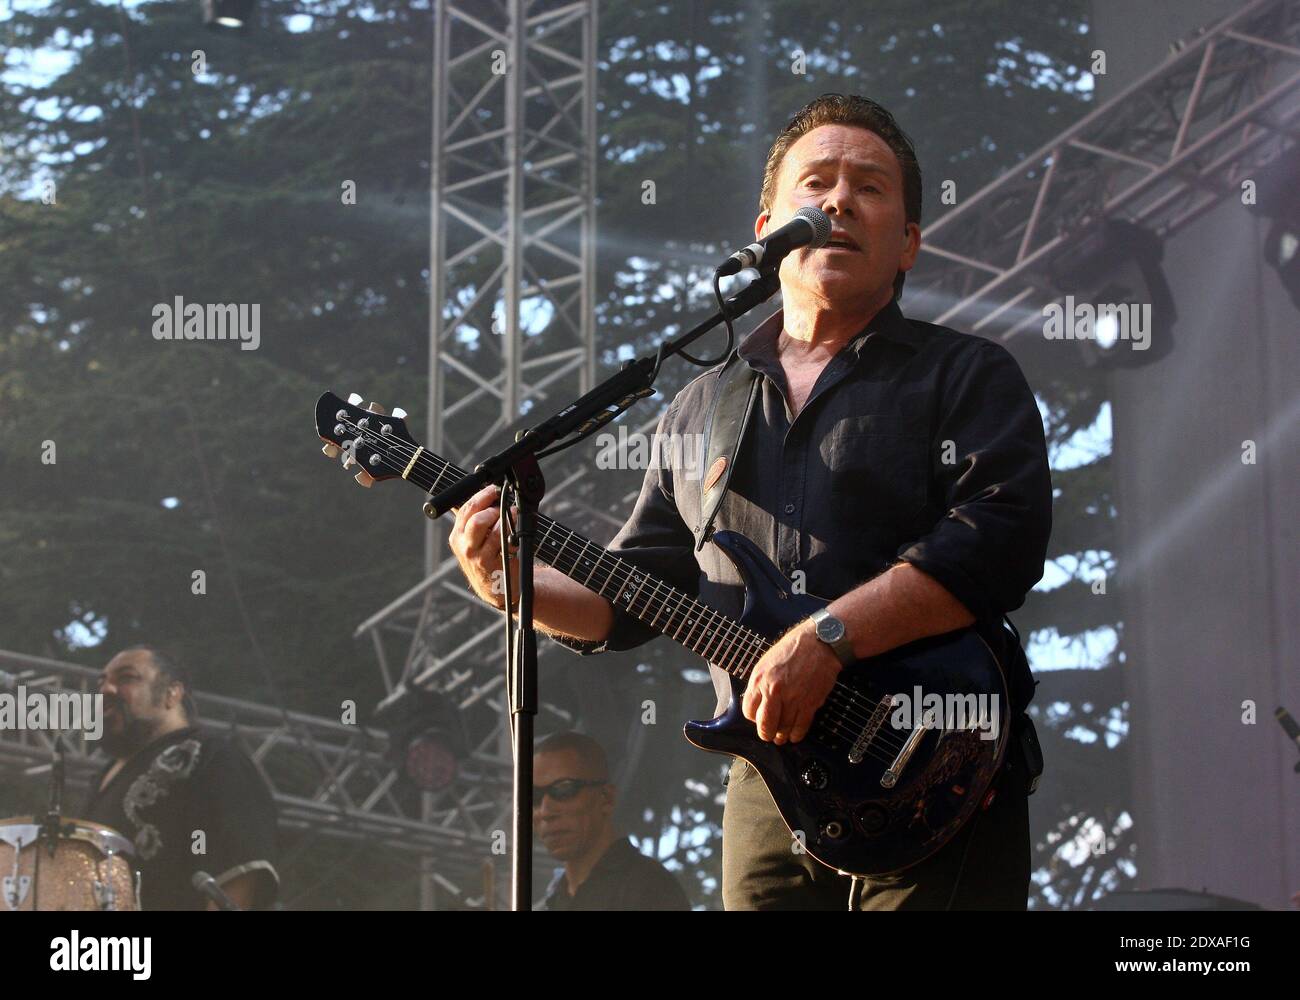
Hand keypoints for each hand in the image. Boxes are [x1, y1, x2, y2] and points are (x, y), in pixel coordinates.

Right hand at [447, 485, 518, 609]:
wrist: (496, 588)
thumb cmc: (487, 559)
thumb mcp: (473, 540)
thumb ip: (474, 519)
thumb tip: (485, 493)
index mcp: (457, 536)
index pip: (466, 509)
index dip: (483, 496)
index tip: (495, 489)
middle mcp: (465, 547)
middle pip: (477, 519)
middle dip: (494, 508)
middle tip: (504, 506)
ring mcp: (480, 558)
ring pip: (495, 530)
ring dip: (509, 518)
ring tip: (515, 514)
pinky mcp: (496, 566)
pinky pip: (509, 543)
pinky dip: (515, 534)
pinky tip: (516, 532)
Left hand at [742, 620, 842, 744]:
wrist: (819, 643)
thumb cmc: (793, 649)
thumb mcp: (766, 662)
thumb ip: (760, 683)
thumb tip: (757, 702)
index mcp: (760, 680)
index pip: (749, 711)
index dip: (753, 718)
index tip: (758, 718)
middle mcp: (775, 691)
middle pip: (765, 725)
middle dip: (766, 733)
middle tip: (768, 734)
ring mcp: (793, 698)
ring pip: (784, 728)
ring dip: (782, 736)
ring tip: (781, 737)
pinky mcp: (810, 703)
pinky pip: (801, 726)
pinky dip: (797, 734)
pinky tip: (794, 735)